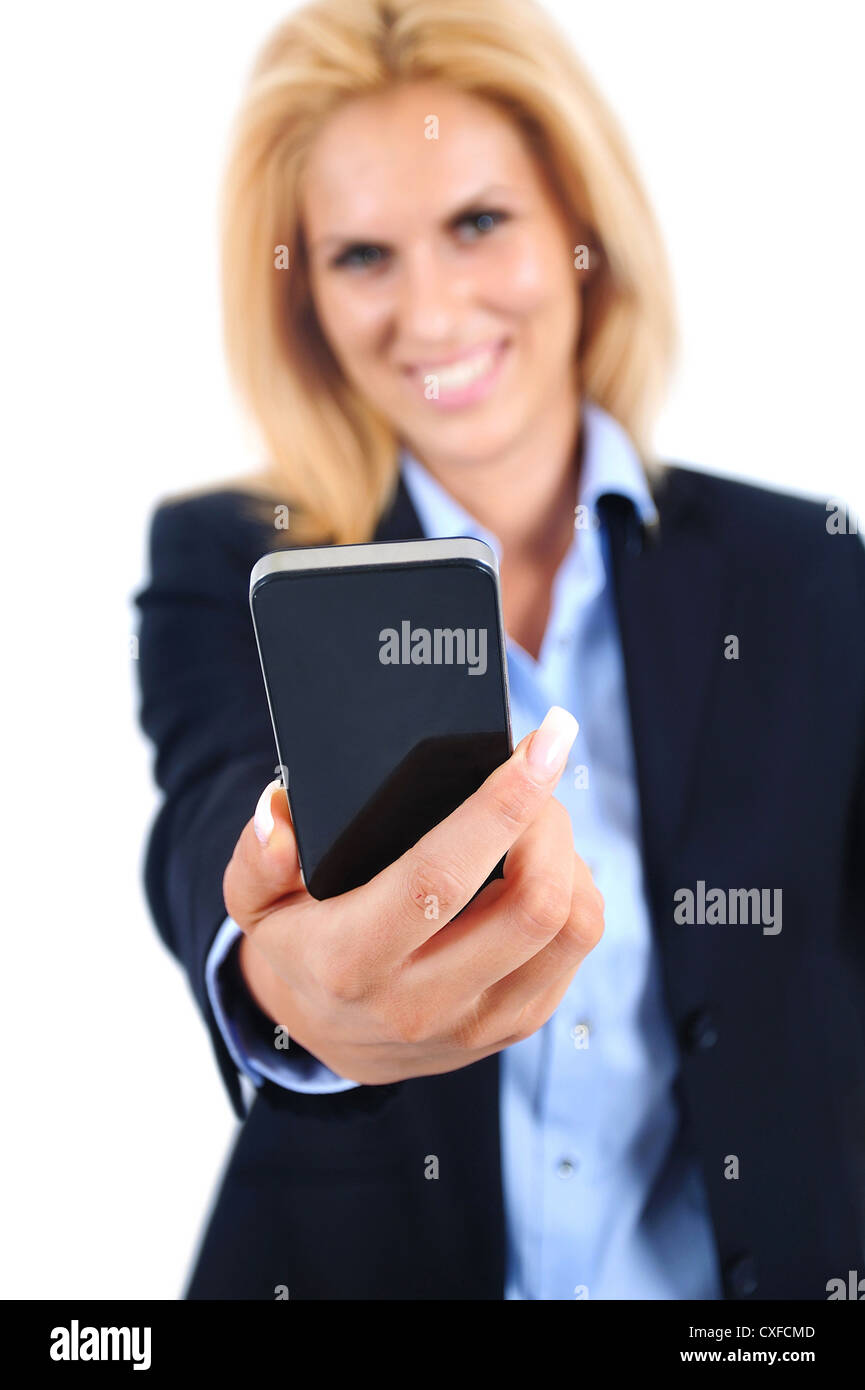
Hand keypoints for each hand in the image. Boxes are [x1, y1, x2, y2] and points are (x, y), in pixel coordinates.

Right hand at [224, 706, 603, 1084]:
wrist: (332, 1038)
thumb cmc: (302, 945)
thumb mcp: (255, 901)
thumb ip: (256, 859)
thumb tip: (278, 817)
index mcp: (352, 960)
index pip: (441, 876)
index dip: (501, 805)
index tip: (541, 742)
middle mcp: (420, 1001)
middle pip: (534, 903)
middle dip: (550, 821)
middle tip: (533, 778)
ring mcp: (477, 1022)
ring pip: (573, 928)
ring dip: (571, 858)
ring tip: (539, 825)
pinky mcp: (516, 1026)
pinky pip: (576, 951)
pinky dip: (574, 894)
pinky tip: (540, 869)